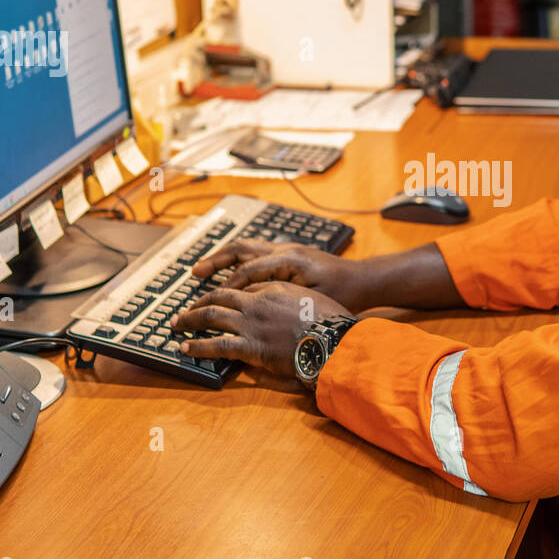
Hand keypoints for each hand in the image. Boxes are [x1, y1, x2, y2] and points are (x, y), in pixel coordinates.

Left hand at [172, 280, 351, 379]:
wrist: (336, 341)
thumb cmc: (332, 323)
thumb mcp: (313, 301)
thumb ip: (292, 301)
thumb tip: (281, 309)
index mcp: (275, 288)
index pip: (242, 287)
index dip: (225, 293)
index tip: (216, 299)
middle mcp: (259, 301)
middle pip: (219, 295)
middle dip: (198, 302)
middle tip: (184, 310)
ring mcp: (252, 323)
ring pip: (212, 316)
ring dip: (190, 320)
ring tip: (177, 325)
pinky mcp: (251, 346)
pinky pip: (217, 344)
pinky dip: (198, 346)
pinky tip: (186, 348)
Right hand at [192, 239, 375, 312]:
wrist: (363, 280)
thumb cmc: (343, 294)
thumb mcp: (314, 303)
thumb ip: (284, 304)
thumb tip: (253, 310)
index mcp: (290, 260)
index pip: (249, 270)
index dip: (227, 287)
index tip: (211, 302)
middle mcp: (285, 250)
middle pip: (241, 249)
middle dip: (215, 261)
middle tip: (195, 274)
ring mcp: (286, 250)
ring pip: (247, 248)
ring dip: (223, 258)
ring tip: (202, 270)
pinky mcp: (288, 255)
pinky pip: (256, 253)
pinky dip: (238, 261)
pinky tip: (228, 273)